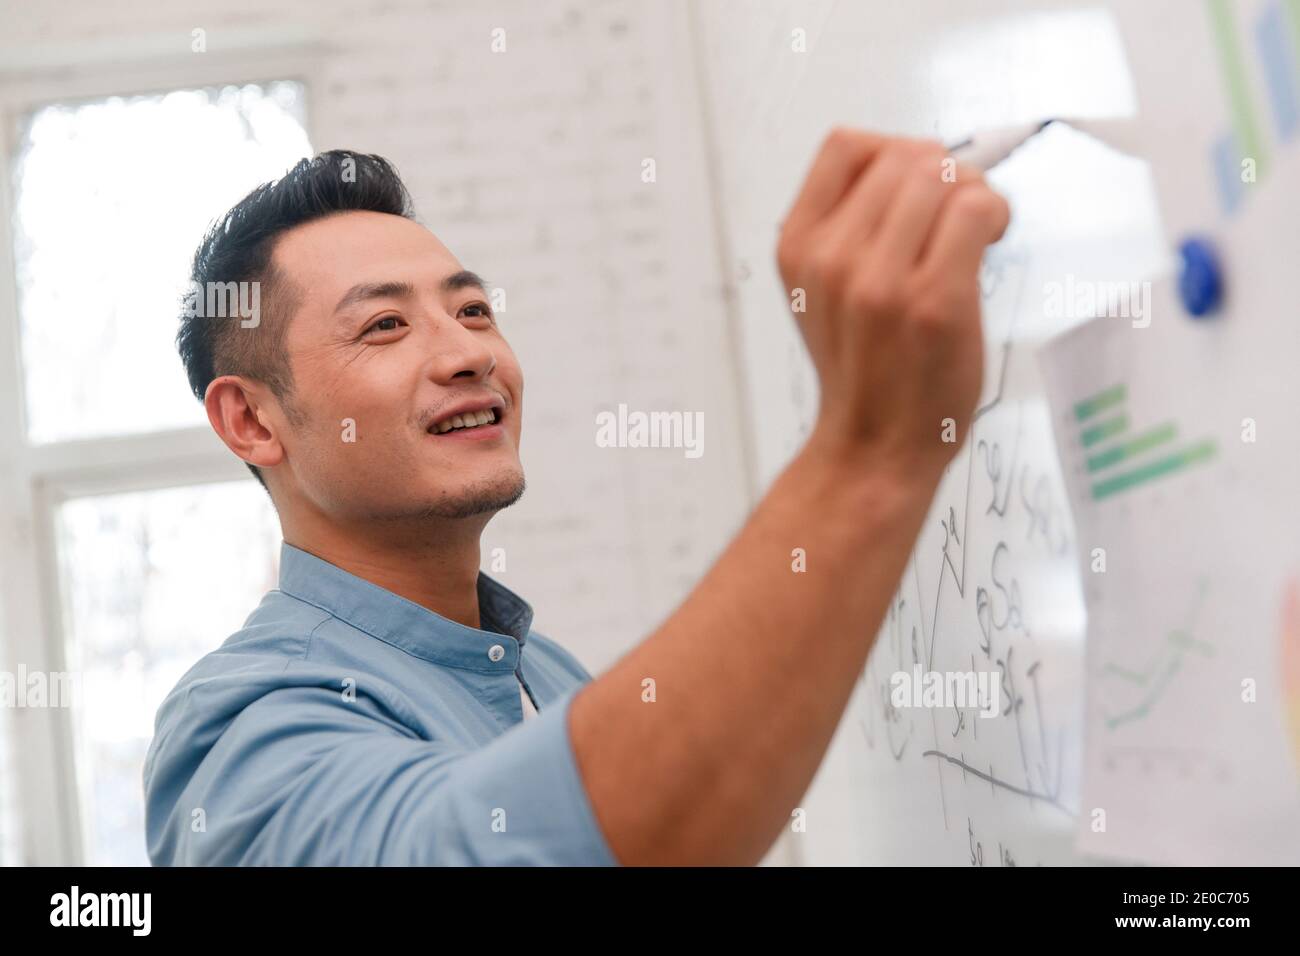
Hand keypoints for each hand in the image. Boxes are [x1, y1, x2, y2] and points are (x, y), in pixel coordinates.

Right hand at [776, 128, 1009, 481]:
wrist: (874, 447)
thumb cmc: (866, 368)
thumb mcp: (824, 288)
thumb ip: (850, 227)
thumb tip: (926, 164)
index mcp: (798, 247)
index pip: (846, 146)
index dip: (893, 152)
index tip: (915, 191)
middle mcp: (830, 258)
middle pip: (905, 155)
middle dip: (946, 172)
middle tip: (960, 217)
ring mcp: (879, 280)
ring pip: (943, 175)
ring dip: (975, 192)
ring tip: (977, 232)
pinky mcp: (932, 300)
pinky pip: (975, 210)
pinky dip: (995, 214)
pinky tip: (992, 241)